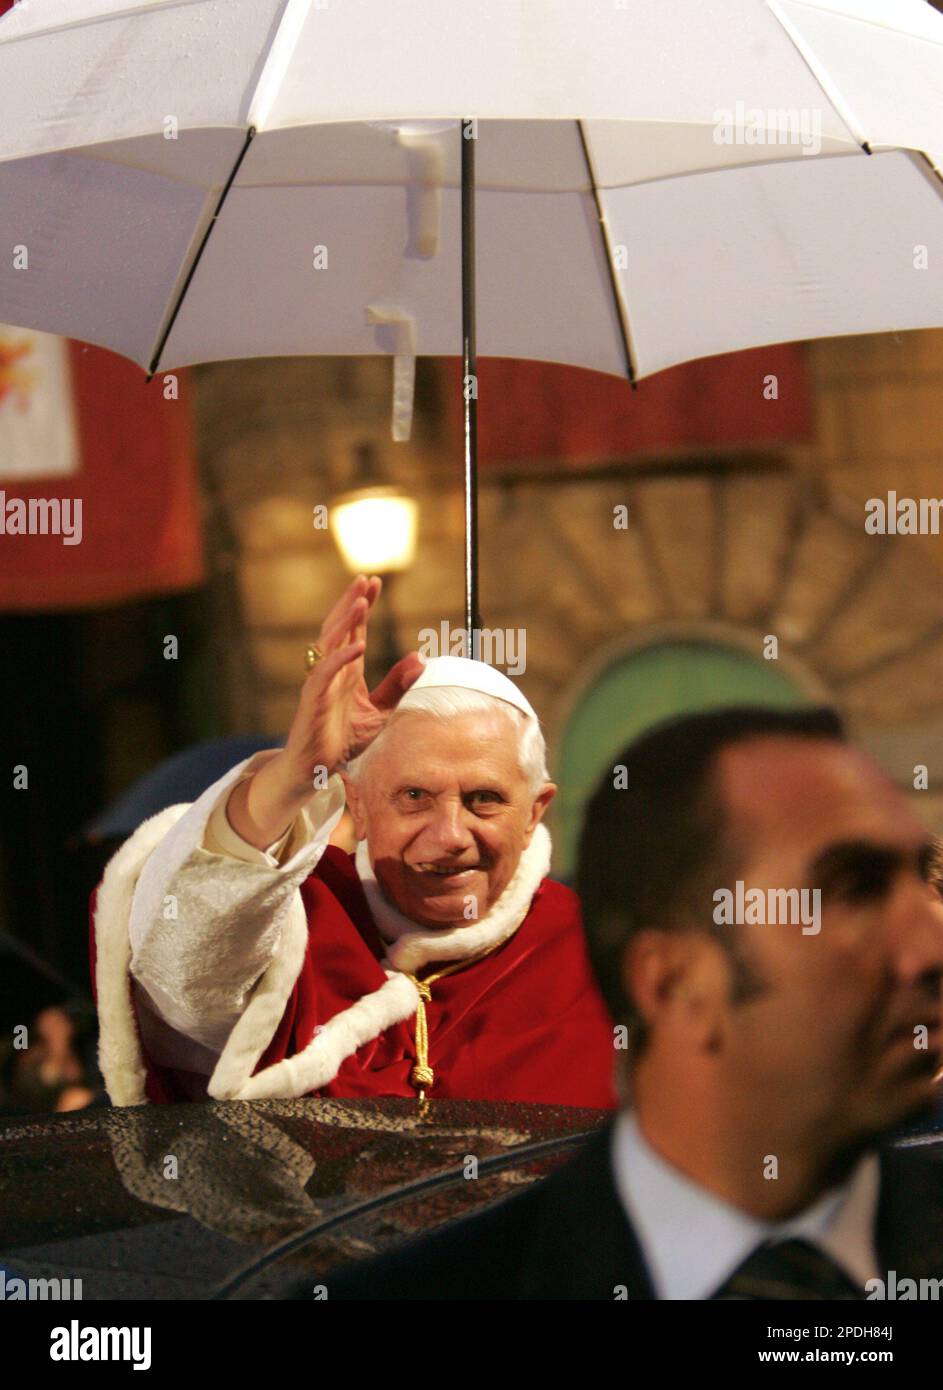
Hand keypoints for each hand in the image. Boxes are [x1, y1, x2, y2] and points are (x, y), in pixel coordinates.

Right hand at [283, 574, 423, 783]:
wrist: (316, 769)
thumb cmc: (343, 741)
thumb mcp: (381, 712)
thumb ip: (398, 686)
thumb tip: (420, 659)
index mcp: (346, 671)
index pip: (354, 630)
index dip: (363, 606)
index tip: (374, 583)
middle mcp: (331, 671)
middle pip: (340, 628)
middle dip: (353, 603)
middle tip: (367, 581)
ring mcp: (320, 683)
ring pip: (329, 643)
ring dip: (345, 621)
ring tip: (361, 601)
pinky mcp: (313, 700)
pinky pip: (325, 673)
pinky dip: (340, 658)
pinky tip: (357, 645)